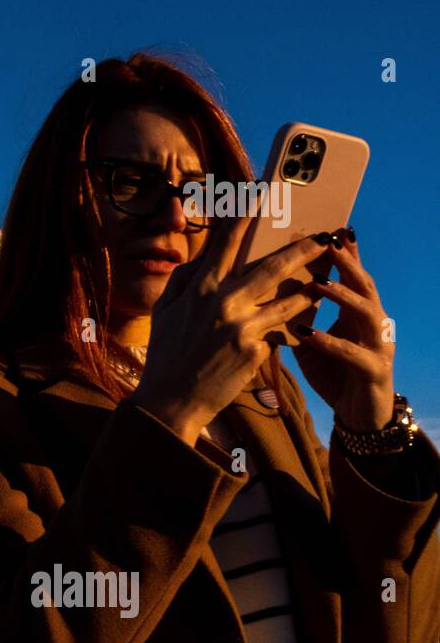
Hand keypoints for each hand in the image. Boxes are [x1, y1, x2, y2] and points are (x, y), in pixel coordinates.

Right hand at [131, 210, 327, 444]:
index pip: (226, 244)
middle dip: (303, 249)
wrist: (173, 400)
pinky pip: (279, 332)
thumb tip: (199, 260)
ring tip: (325, 279)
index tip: (260, 197)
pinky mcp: (256, 349)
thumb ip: (182, 282)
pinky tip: (301, 322)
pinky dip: (289, 327)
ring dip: (309, 288)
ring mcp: (243, 327)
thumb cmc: (166, 354)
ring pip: (289, 301)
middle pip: (273, 267)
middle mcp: (224, 303)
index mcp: (200, 289)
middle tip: (325, 237)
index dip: (245, 217)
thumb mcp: (164, 312)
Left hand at [291, 227, 395, 431]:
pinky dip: (332, 342)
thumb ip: (298, 313)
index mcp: (357, 311)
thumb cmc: (334, 370)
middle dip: (347, 263)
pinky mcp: (374, 372)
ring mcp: (377, 346)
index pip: (350, 275)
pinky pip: (354, 354)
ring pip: (367, 314)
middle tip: (326, 242)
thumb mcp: (313, 337)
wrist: (358, 414)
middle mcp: (373, 322)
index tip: (325, 227)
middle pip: (363, 285)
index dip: (342, 252)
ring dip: (343, 297)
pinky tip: (310, 334)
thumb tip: (266, 286)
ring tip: (320, 284)